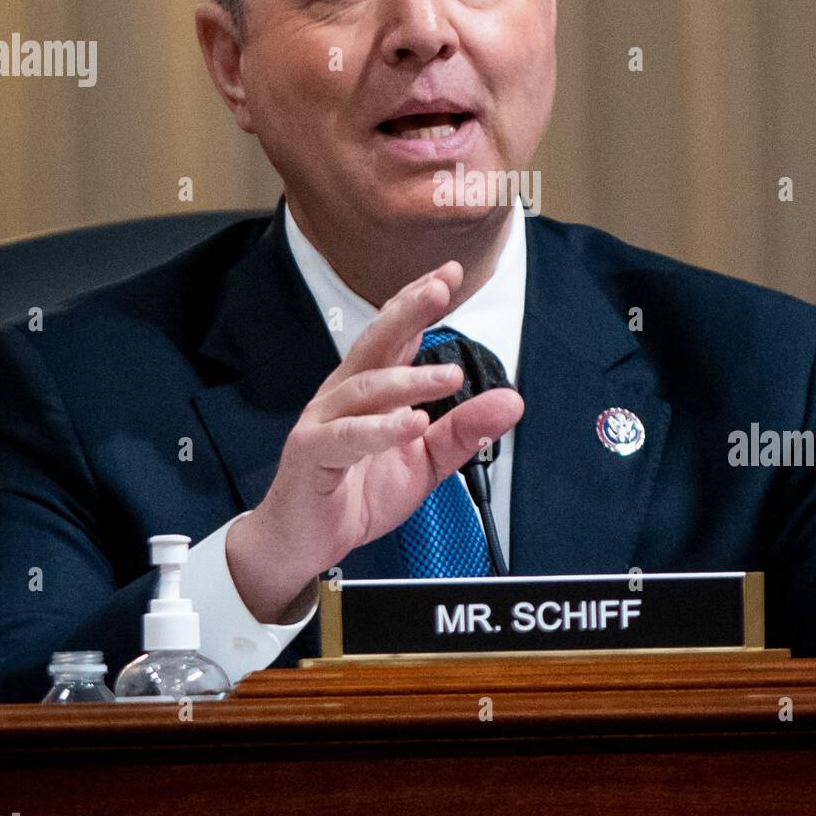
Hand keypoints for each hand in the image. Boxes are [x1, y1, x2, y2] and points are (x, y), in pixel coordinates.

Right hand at [226, 261, 523, 622]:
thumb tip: (512, 402)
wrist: (304, 542)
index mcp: (370, 389)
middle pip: (376, 342)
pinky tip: (411, 422)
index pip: (397, 334)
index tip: (450, 273)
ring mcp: (323, 421)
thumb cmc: (355, 493)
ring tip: (449, 377)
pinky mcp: (311, 454)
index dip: (419, 301)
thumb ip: (464, 431)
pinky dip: (380, 429)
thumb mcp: (425, 463)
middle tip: (441, 288)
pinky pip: (347, 437)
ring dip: (409, 379)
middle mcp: (344, 394)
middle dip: (408, 311)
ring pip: (366, 388)